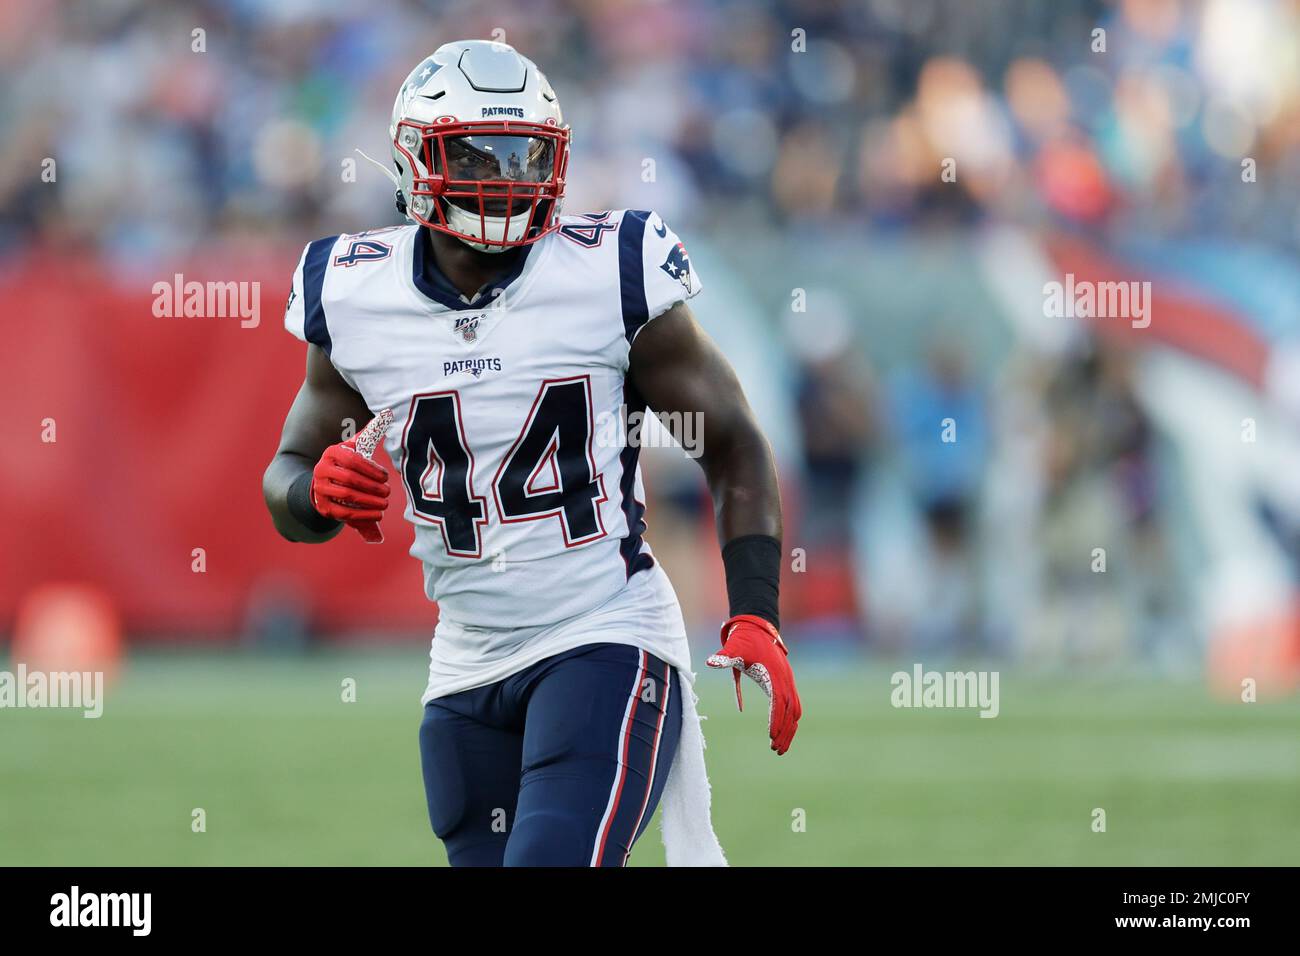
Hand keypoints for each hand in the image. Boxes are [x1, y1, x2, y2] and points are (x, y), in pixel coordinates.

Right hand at [310, 438, 390, 542]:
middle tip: (387, 492)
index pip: (352, 459)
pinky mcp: (323, 507)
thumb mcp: (354, 449)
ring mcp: (320, 489)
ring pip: (347, 496)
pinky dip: (363, 516)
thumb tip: (387, 415)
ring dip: (369, 501)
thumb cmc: (346, 465)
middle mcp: (321, 469)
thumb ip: (369, 435)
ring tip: (385, 504)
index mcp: (331, 452)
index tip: (386, 476)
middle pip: (350, 479)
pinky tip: (377, 515)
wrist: (324, 484)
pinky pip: (343, 513)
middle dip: (372, 486)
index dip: (371, 469)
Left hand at [707, 614, 800, 754]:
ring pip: (795, 710)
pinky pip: (794, 705)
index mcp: (774, 674)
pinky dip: (791, 720)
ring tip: (780, 748)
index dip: (777, 719)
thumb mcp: (733, 648)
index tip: (771, 736)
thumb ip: (724, 657)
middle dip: (785, 731)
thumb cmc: (744, 641)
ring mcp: (788, 681)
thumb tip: (710, 662)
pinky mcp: (787, 683)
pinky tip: (783, 732)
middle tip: (776, 750)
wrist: (758, 629)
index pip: (779, 701)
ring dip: (790, 729)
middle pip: (791, 711)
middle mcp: (785, 679)